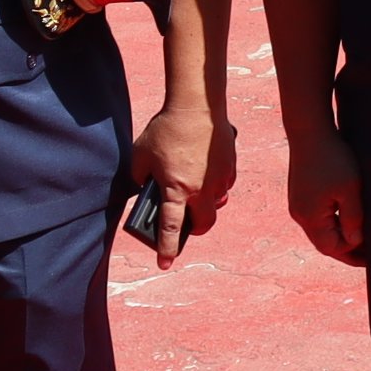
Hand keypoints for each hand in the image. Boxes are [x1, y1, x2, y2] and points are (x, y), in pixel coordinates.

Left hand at [127, 101, 234, 267]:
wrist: (197, 107)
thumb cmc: (165, 130)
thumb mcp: (141, 156)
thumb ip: (140, 177)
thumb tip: (146, 187)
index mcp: (175, 190)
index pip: (171, 228)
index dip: (167, 249)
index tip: (165, 263)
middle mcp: (200, 190)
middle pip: (203, 225)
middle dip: (195, 231)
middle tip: (186, 225)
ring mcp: (218, 180)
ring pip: (215, 204)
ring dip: (205, 205)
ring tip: (193, 191)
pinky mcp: (230, 167)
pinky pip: (224, 186)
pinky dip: (214, 186)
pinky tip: (204, 172)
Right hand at [287, 125, 368, 265]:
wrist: (309, 131)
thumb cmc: (333, 158)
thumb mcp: (350, 190)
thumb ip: (353, 219)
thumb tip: (355, 242)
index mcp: (310, 218)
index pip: (332, 248)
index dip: (353, 255)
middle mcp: (299, 215)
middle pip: (324, 243)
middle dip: (347, 250)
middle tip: (370, 255)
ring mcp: (298, 204)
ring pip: (321, 230)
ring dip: (339, 236)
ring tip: (362, 240)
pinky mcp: (300, 194)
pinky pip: (317, 217)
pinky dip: (333, 224)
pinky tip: (347, 220)